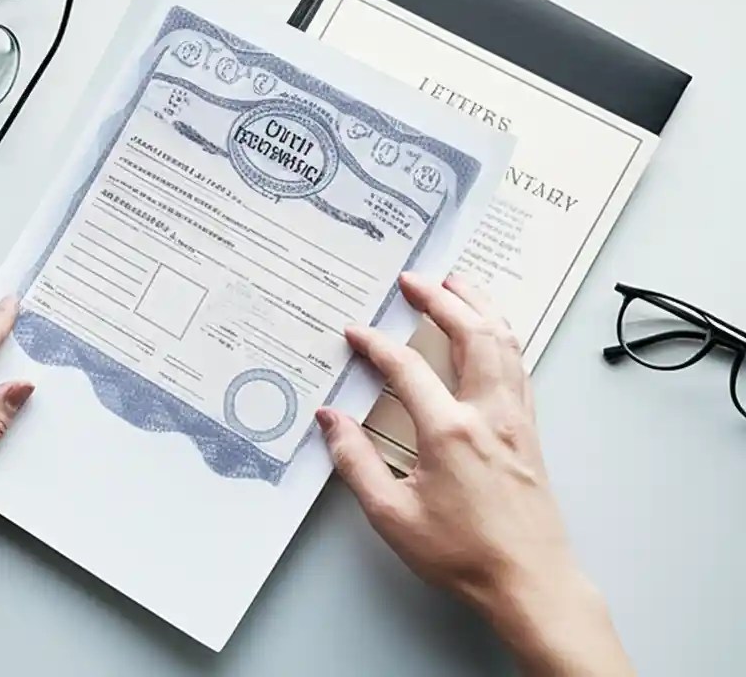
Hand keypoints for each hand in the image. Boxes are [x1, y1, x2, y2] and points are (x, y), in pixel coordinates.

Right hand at [318, 272, 630, 675]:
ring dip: (480, 305)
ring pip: (504, 342)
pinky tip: (493, 332)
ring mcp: (516, 419)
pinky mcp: (530, 431)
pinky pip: (519, 364)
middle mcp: (489, 414)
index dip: (376, 344)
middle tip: (414, 280)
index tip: (355, 333)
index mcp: (450, 432)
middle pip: (471, 332)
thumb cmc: (463, 555)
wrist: (529, 581)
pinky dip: (502, 335)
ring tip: (458, 283)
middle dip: (441, 298)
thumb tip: (332, 421)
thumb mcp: (391, 515)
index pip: (408, 367)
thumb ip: (355, 462)